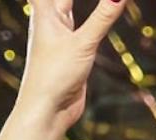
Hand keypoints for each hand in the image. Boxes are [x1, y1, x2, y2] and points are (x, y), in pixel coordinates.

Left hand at [17, 0, 128, 129]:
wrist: (46, 113)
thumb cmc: (54, 78)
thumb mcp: (82, 44)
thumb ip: (103, 17)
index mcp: (46, 13)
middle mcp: (50, 20)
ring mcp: (60, 34)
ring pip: (73, 3)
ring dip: (84, 0)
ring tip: (110, 0)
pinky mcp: (72, 49)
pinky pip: (87, 22)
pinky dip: (98, 12)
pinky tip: (104, 8)